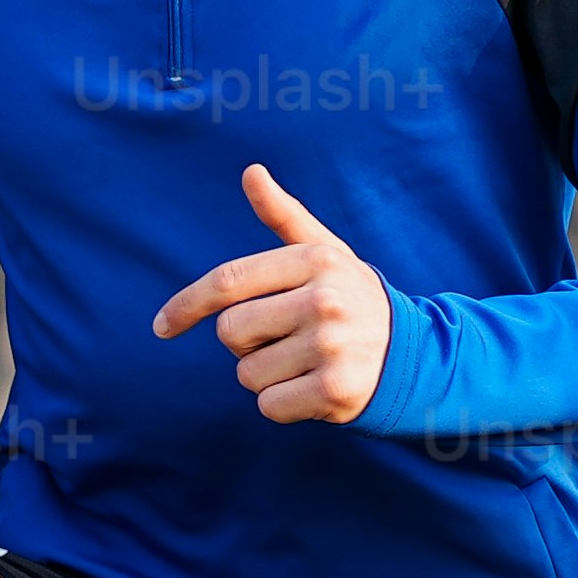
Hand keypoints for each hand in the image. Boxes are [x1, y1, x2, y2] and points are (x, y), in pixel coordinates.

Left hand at [154, 162, 392, 425]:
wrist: (415, 354)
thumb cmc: (354, 299)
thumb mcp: (325, 253)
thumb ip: (284, 216)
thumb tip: (251, 172)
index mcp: (315, 260)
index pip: (228, 281)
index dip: (187, 305)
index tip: (162, 326)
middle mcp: (324, 300)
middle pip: (231, 332)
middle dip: (245, 342)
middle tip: (283, 339)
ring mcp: (331, 346)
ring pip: (248, 373)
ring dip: (265, 375)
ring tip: (304, 363)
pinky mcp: (335, 390)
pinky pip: (269, 405)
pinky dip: (281, 403)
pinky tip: (312, 389)